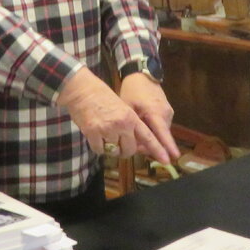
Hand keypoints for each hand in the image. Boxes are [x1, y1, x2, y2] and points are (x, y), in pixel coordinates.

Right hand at [56, 67, 171, 163]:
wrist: (82, 89)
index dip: (157, 150)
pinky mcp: (93, 133)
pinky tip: (95, 135)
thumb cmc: (102, 97)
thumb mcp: (122, 108)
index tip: (166, 160)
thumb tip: (134, 144)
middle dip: (124, 151)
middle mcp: (122, 124)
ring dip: (110, 148)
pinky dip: (97, 146)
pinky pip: (99, 150)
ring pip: (114, 152)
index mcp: (131, 117)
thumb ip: (130, 125)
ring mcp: (107, 129)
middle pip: (129, 150)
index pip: (148, 137)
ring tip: (104, 135)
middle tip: (118, 145)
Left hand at [117, 72, 178, 164]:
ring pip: (161, 132)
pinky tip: (144, 129)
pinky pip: (162, 126)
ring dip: (152, 137)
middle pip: (162, 136)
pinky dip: (154, 131)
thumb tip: (135, 146)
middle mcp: (165, 113)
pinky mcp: (168, 111)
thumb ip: (133, 127)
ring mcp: (168, 112)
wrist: (142, 74)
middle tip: (137, 149)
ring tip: (137, 137)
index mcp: (155, 112)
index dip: (167, 147)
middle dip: (152, 146)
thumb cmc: (132, 91)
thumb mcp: (128, 109)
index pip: (163, 134)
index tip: (173, 158)